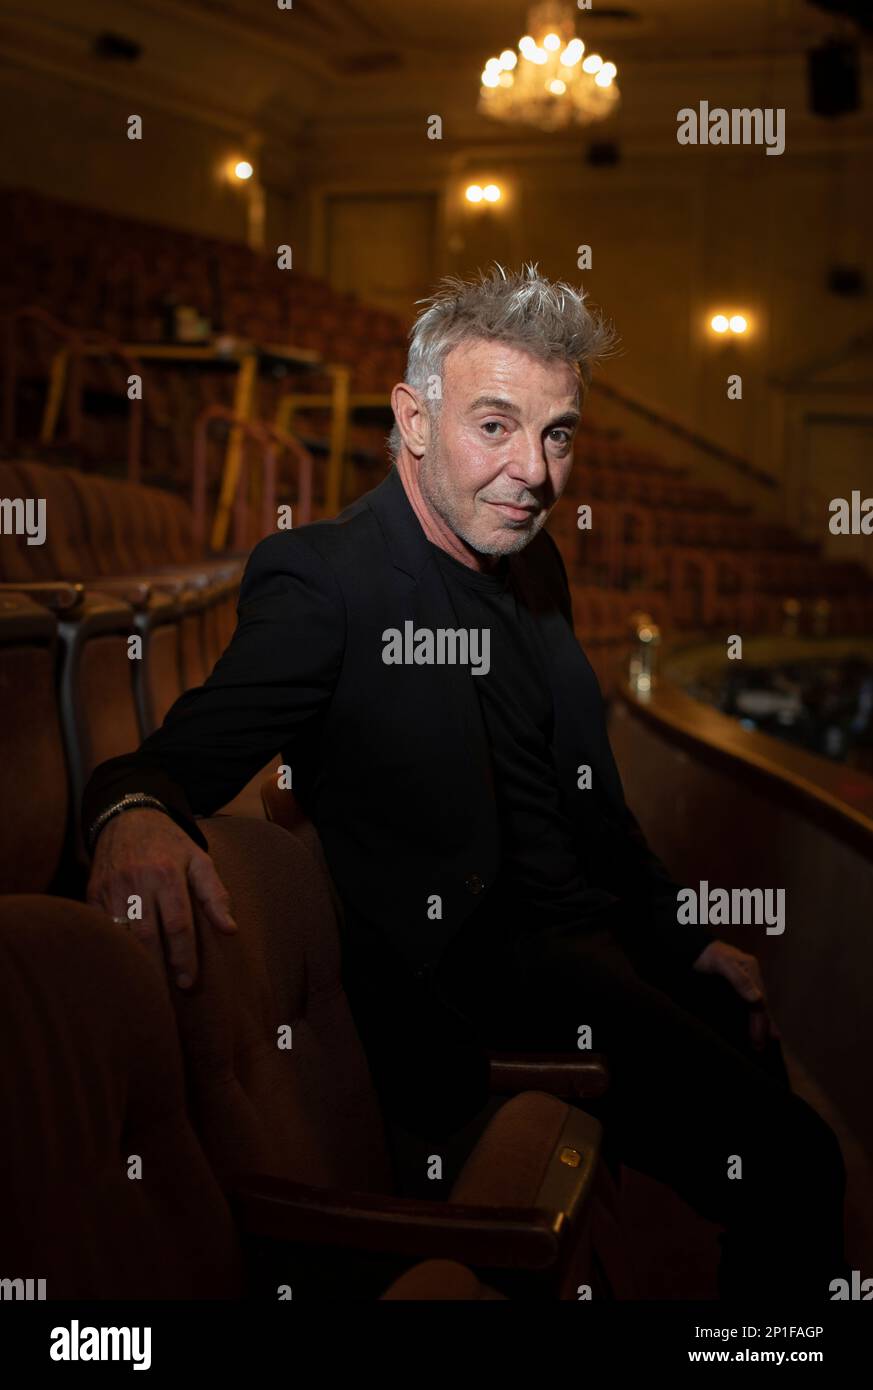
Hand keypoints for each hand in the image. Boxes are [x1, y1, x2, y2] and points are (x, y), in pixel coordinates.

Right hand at [86, 808, 236, 989]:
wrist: (128, 816)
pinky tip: (125, 965)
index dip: (184, 957)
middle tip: (170, 992)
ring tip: (149, 986)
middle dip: (159, 968)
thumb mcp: (199, 859)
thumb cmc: (170, 844)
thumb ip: (215, 894)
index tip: (189, 981)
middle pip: (147, 936)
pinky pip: (102, 928)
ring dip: (135, 963)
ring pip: (121, 936)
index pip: (177, 925)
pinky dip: (114, 949)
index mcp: (167, 875)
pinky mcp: (93, 893)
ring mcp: (111, 889)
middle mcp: (137, 883)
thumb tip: (230, 929)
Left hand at [692, 940, 780, 1050]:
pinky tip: (752, 1025)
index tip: (758, 1039)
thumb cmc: (706, 954)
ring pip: (754, 1005)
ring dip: (760, 1023)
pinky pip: (744, 1004)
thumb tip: (757, 999)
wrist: (691, 949)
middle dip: (762, 1026)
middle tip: (760, 1047)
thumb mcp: (722, 963)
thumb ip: (739, 979)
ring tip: (764, 1041)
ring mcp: (743, 981)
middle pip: (759, 1005)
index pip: (759, 1001)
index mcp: (751, 969)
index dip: (760, 1021)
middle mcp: (750, 976)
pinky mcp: (733, 986)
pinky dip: (750, 1015)